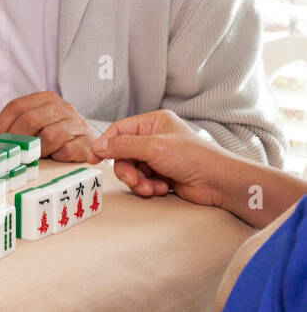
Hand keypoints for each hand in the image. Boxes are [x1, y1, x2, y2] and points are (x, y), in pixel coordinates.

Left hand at [0, 92, 96, 161]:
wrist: (90, 142)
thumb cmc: (57, 132)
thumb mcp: (36, 122)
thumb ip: (17, 125)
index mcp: (47, 99)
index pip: (17, 106)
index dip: (0, 123)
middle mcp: (63, 108)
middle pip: (30, 120)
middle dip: (15, 138)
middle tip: (9, 152)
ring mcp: (77, 124)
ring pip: (48, 136)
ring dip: (36, 150)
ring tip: (33, 156)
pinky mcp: (85, 142)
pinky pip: (65, 151)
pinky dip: (55, 156)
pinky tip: (53, 157)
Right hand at [87, 109, 227, 206]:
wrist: (218, 182)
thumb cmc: (194, 157)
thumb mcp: (153, 147)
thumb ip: (122, 146)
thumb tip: (99, 146)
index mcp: (154, 122)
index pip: (119, 130)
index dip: (105, 144)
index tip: (93, 159)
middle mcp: (155, 138)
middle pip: (124, 153)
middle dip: (126, 169)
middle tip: (132, 179)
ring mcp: (159, 157)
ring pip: (132, 169)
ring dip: (137, 181)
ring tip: (149, 187)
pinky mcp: (163, 174)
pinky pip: (143, 180)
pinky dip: (148, 187)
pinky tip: (160, 189)